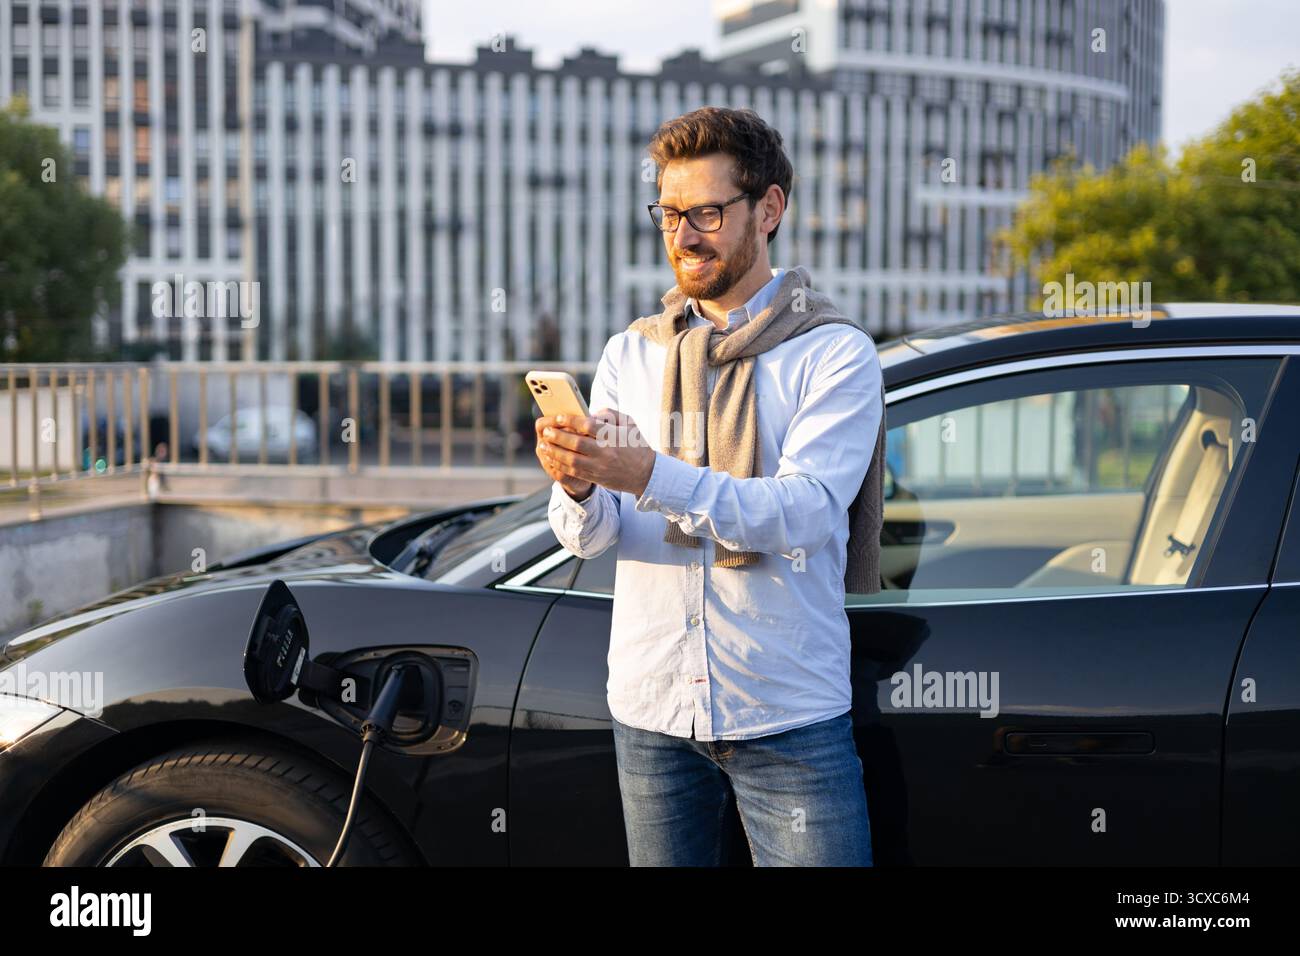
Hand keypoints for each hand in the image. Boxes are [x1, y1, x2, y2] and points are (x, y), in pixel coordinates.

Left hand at [537, 407, 656, 497]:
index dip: (571, 421)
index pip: (588, 426)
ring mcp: (600, 467)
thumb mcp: (629, 424)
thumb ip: (609, 414)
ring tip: (543, 444)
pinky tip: (551, 457)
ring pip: (571, 460)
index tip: (558, 417)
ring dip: (554, 451)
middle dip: (558, 436)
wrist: (646, 473)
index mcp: (614, 436)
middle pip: (576, 443)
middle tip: (546, 430)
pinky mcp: (596, 478)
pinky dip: (559, 464)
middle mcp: (606, 452)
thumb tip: (590, 413)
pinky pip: (573, 471)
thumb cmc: (636, 444)